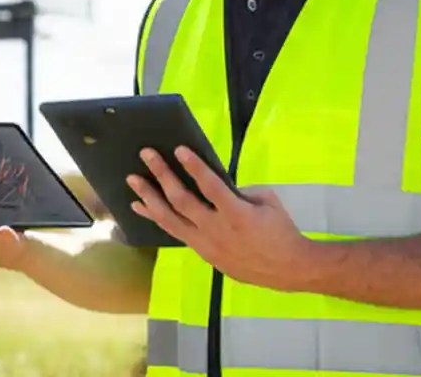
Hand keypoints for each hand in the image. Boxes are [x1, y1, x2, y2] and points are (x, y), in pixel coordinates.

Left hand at [128, 146, 317, 291]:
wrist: (287, 269)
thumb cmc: (280, 230)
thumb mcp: (267, 201)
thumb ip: (239, 190)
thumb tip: (214, 182)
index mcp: (237, 214)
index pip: (210, 186)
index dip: (193, 166)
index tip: (178, 149)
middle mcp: (216, 230)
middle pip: (181, 201)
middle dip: (162, 175)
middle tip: (146, 155)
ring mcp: (206, 244)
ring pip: (170, 220)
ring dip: (149, 198)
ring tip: (133, 181)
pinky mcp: (202, 253)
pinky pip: (174, 233)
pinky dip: (157, 218)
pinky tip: (143, 207)